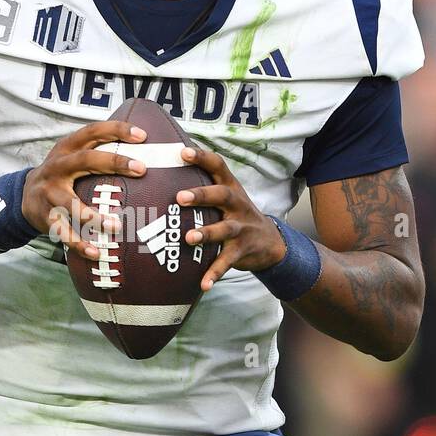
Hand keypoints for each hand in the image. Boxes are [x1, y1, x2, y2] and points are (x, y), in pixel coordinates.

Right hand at [22, 119, 146, 259]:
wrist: (23, 197)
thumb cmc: (61, 177)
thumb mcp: (72, 158)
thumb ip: (98, 154)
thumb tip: (142, 155)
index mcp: (67, 148)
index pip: (92, 132)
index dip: (116, 130)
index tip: (142, 135)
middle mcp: (57, 166)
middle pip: (85, 160)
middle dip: (113, 162)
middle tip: (141, 169)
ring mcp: (48, 192)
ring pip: (71, 203)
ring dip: (94, 215)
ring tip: (116, 226)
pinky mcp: (44, 216)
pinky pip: (63, 232)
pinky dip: (80, 244)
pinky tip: (96, 253)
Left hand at [177, 146, 285, 290]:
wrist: (271, 242)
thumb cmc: (237, 215)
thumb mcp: (227, 197)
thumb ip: (204, 185)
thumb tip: (164, 172)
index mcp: (231, 188)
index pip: (218, 166)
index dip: (201, 157)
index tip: (182, 152)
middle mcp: (237, 205)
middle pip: (221, 195)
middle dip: (201, 194)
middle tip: (179, 197)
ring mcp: (241, 228)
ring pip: (224, 229)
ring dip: (206, 233)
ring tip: (189, 238)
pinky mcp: (242, 250)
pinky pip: (226, 262)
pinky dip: (214, 273)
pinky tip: (203, 284)